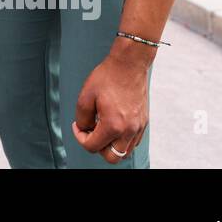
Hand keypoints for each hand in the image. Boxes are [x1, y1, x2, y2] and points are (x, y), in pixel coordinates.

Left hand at [70, 48, 150, 164]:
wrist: (129, 64)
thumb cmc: (108, 77)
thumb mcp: (85, 96)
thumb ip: (82, 118)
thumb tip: (85, 129)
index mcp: (113, 125)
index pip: (93, 146)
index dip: (80, 138)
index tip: (77, 126)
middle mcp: (129, 130)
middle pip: (112, 157)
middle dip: (98, 148)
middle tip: (91, 132)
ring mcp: (139, 127)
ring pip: (125, 152)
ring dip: (111, 145)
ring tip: (102, 128)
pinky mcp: (144, 121)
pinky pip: (133, 141)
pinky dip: (122, 139)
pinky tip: (114, 125)